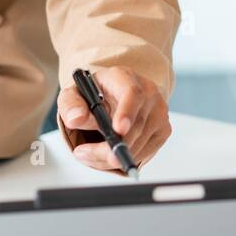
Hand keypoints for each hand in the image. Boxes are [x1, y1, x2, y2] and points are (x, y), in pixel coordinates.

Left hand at [57, 67, 171, 171]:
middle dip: (108, 147)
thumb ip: (71, 105)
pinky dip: (124, 158)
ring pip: (138, 144)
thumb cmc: (94, 96)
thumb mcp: (74, 95)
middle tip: (83, 154)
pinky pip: (144, 153)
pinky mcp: (164, 129)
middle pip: (134, 126)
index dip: (126, 112)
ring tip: (90, 153)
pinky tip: (108, 154)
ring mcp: (159, 111)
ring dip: (111, 157)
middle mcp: (148, 92)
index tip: (118, 130)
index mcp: (125, 77)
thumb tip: (76, 119)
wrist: (113, 98)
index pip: (132, 93)